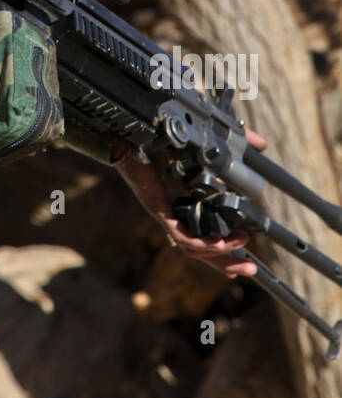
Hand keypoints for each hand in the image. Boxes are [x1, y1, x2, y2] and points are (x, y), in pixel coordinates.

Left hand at [112, 126, 268, 278]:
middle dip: (226, 263)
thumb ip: (236, 142)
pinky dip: (200, 243)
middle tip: (250, 268)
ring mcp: (166, 211)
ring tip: (241, 244)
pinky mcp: (157, 207)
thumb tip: (263, 145)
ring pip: (191, 247)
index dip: (225, 248)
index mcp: (186, 200)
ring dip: (219, 253)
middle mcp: (176, 210)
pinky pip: (180, 234)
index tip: (248, 255)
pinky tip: (218, 243)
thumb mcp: (207, 141)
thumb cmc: (164, 135)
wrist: (134, 128)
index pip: (206, 233)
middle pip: (200, 249)